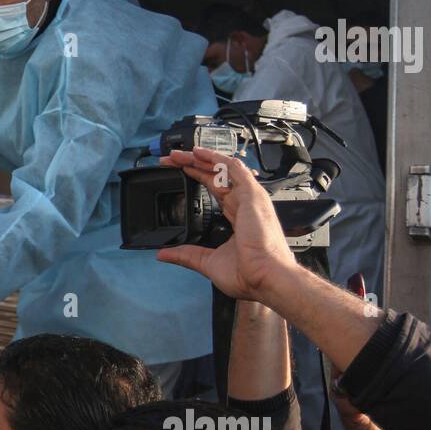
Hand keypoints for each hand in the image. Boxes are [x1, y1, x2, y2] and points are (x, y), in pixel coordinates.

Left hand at [155, 147, 299, 302]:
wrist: (266, 277)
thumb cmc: (249, 274)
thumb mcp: (208, 262)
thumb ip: (186, 255)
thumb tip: (164, 254)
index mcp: (238, 219)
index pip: (216, 190)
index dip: (196, 179)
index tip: (178, 173)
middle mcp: (245, 205)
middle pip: (216, 177)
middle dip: (193, 165)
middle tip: (171, 160)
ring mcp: (249, 198)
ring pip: (221, 169)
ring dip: (199, 159)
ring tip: (178, 154)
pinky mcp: (251, 194)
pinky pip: (233, 168)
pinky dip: (215, 158)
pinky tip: (198, 152)